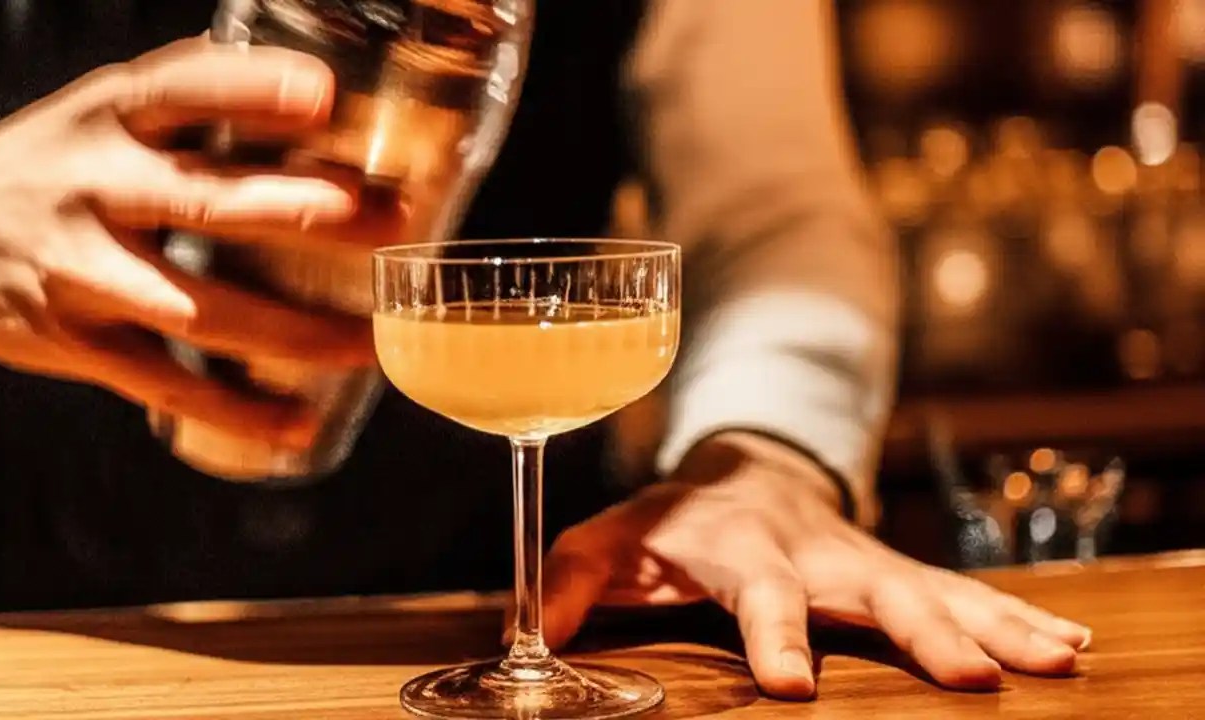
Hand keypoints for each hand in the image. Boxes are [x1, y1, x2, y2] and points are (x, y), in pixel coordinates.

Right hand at [0, 38, 403, 445]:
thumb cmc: (54, 165)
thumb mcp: (101, 110)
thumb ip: (190, 98)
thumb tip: (318, 82)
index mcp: (109, 115)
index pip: (182, 88)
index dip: (251, 90)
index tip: (323, 97)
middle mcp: (94, 187)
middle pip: (205, 201)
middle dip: (300, 211)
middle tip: (383, 219)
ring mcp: (82, 271)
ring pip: (199, 309)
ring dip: (293, 331)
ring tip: (368, 342)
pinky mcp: (77, 343)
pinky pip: (167, 383)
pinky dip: (236, 411)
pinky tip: (297, 423)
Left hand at [541, 432, 1091, 698]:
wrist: (745, 465)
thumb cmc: (674, 516)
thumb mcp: (615, 537)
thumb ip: (574, 576)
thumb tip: (537, 632)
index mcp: (742, 547)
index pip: (759, 593)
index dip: (774, 634)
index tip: (790, 684)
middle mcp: (815, 552)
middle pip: (873, 590)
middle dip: (920, 633)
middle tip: (965, 678)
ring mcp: (863, 559)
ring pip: (935, 589)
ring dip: (993, 626)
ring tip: (1051, 662)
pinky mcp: (894, 568)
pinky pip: (958, 588)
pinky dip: (1012, 614)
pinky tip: (1065, 644)